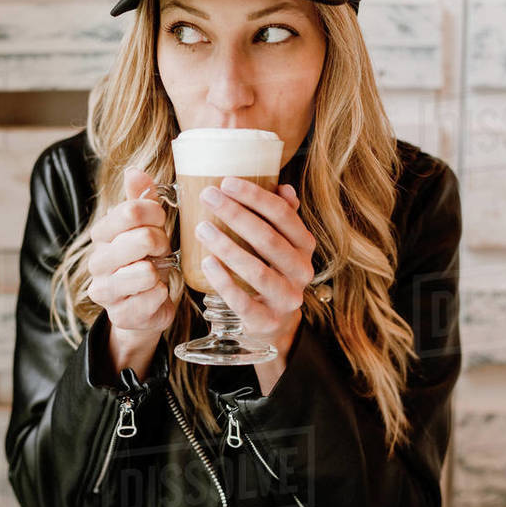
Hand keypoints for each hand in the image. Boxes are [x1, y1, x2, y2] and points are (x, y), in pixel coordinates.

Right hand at [87, 167, 180, 376]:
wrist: (142, 306)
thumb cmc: (145, 259)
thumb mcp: (145, 226)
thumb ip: (139, 199)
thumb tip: (133, 170)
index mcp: (101, 234)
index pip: (131, 210)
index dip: (155, 214)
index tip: (159, 223)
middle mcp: (97, 261)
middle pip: (143, 238)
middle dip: (161, 244)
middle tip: (159, 252)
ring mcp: (105, 291)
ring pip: (146, 271)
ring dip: (161, 271)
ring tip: (156, 273)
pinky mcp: (120, 315)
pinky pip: (153, 297)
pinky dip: (162, 294)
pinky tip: (155, 294)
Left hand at [196, 177, 315, 383]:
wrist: (274, 324)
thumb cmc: (271, 272)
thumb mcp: (282, 245)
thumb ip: (283, 217)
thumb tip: (283, 186)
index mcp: (304, 246)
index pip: (283, 215)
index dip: (255, 197)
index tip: (226, 182)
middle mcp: (302, 271)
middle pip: (268, 239)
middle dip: (236, 215)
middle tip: (208, 197)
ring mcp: (286, 299)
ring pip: (257, 271)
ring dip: (227, 246)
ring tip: (201, 228)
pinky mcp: (267, 321)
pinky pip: (243, 302)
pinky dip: (224, 281)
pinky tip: (207, 263)